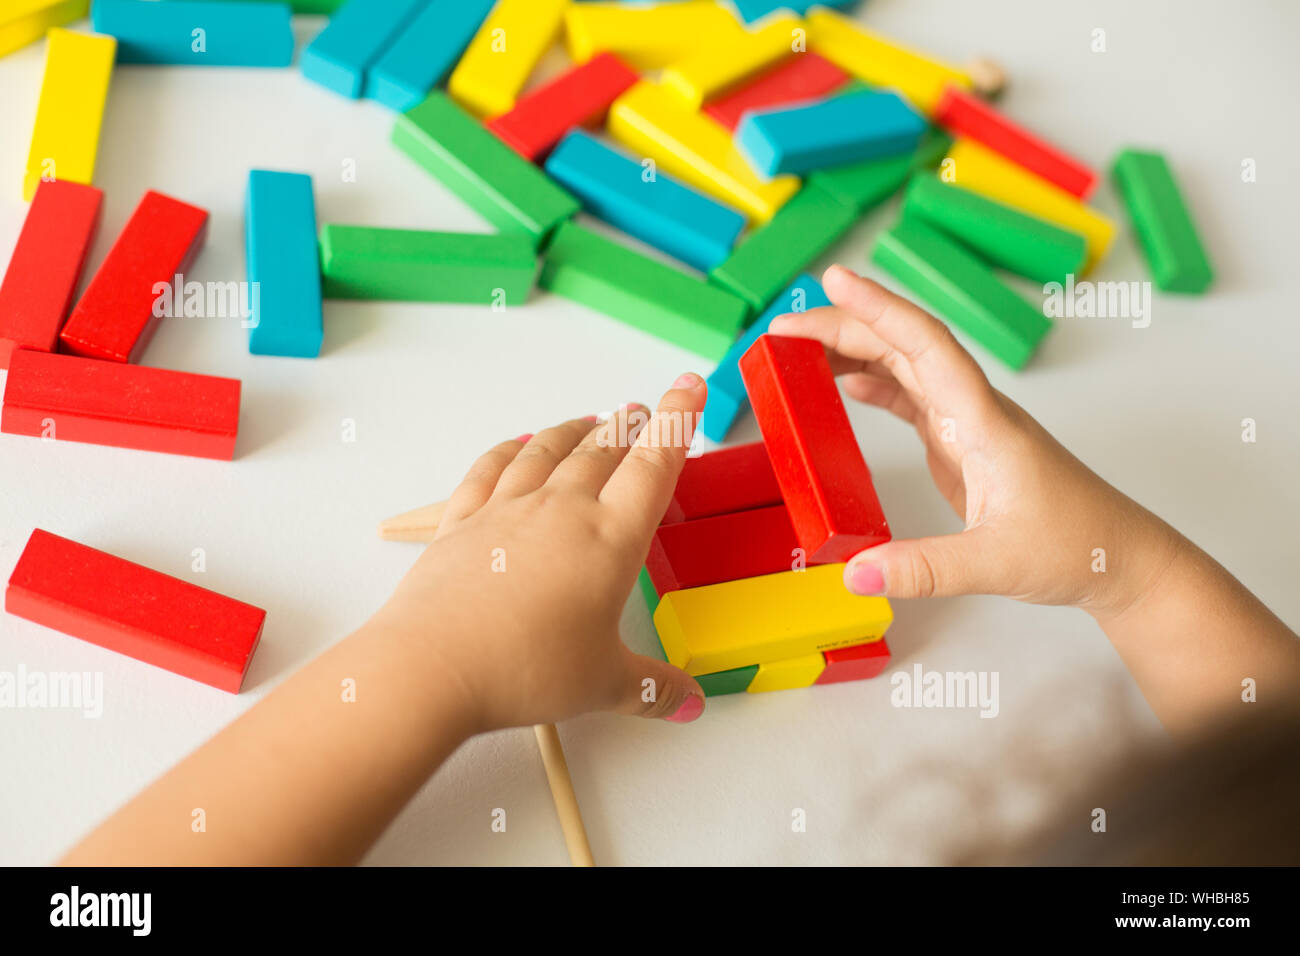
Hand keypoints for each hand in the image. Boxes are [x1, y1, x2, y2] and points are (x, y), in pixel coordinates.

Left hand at [366, 375, 708, 733]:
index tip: (688, 386)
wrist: (433, 665)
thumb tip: (690, 703)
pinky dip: (508, 450)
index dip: (676, 421)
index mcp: (610, 539)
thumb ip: (652, 689)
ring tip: (592, 420)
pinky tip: (516, 444)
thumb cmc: (526, 670)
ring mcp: (507, 510)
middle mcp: (561, 509)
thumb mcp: (604, 685)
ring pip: (548, 450)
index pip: (654, 465)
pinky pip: (490, 470)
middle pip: (602, 450)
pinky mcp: (461, 522)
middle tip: (641, 411)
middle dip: (628, 426)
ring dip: (574, 430)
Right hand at [769, 265, 1182, 614]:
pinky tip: (846, 384)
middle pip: (904, 345)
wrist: (1120, 559)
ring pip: (905, 366)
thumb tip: (854, 575)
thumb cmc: (1078, 548)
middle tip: (783, 327)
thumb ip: (923, 569)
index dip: (878, 308)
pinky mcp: (963, 444)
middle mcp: (975, 410)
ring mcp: (969, 424)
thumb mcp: (996, 564)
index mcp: (985, 422)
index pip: (927, 345)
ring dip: (853, 350)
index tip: (835, 280)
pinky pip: (911, 397)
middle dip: (843, 326)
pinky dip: (875, 384)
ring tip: (799, 348)